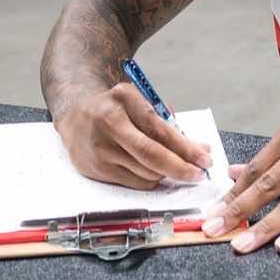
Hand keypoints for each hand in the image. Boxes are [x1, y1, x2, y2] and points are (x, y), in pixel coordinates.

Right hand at [52, 82, 213, 188]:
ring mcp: (100, 148)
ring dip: (166, 173)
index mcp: (124, 98)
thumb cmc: (116, 108)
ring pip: (145, 171)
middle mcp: (109, 123)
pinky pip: (134, 182)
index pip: (160, 129)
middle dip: (180, 168)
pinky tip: (152, 170)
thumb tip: (199, 148)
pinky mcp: (96, 168)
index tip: (204, 157)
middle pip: (151, 155)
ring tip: (173, 166)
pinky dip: (150, 178)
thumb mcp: (139, 101)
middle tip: (198, 174)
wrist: (74, 114)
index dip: (185, 148)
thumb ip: (167, 122)